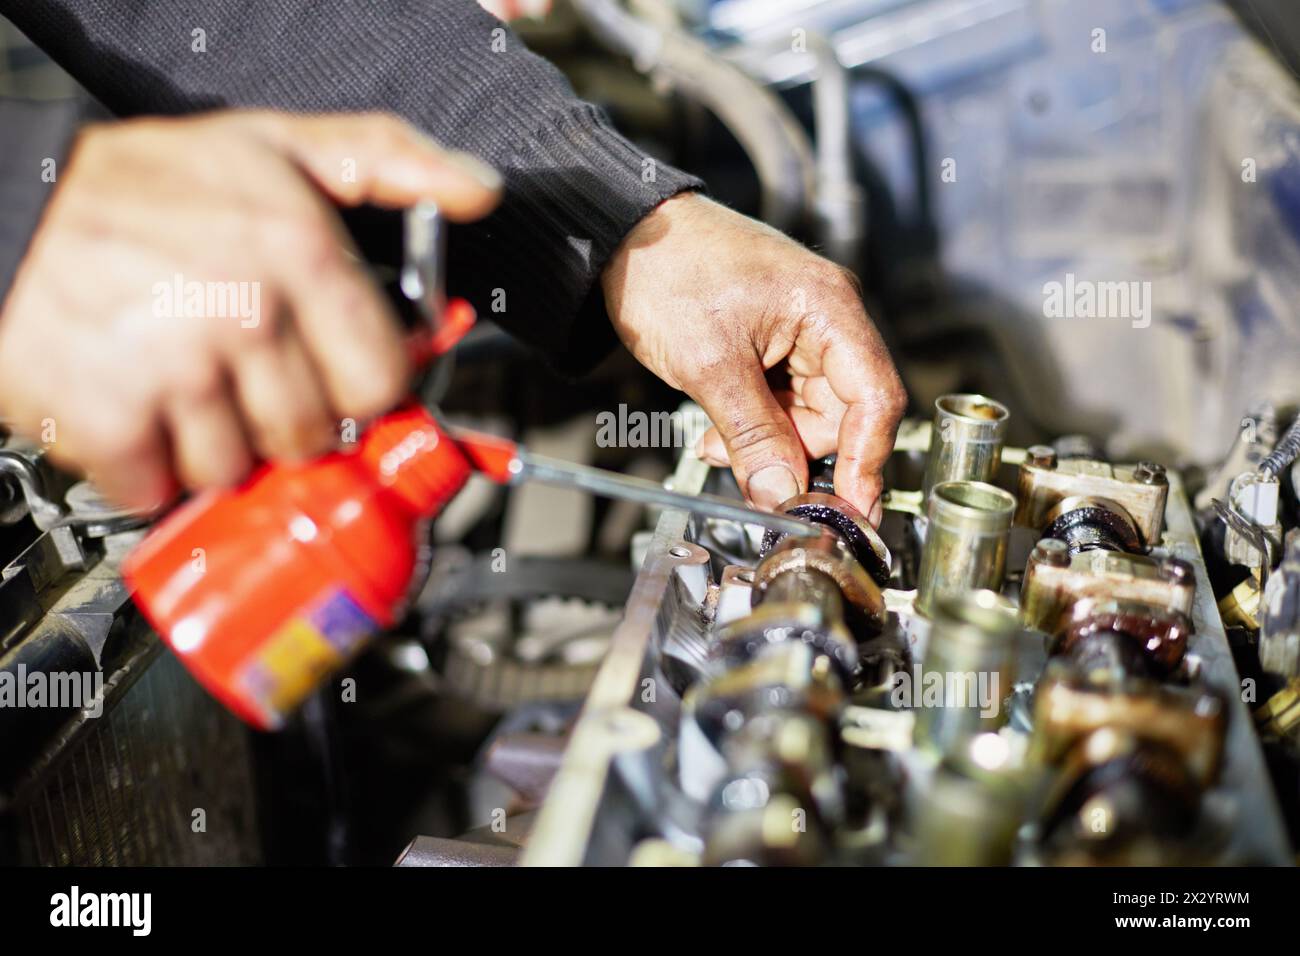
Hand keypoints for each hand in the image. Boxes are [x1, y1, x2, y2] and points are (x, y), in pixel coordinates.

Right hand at [0, 110, 500, 508]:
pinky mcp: (107, 416)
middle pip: (313, 435)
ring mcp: (177, 371)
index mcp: (301, 253)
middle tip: (247, 375)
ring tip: (186, 386)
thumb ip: (389, 162)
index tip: (334, 378)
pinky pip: (159, 488)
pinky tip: (140, 411)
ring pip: (239, 469)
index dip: (359, 388)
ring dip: (215, 445)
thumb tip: (476, 190)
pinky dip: (146, 467)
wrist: (7, 193)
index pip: (382, 382)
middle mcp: (247, 315)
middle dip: (287, 418)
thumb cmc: (143, 179)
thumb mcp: (278, 142)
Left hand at [601, 193, 905, 522]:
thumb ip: (751, 434)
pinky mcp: (776, 342)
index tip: (851, 509)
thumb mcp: (708, 364)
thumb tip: (781, 494)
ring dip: (768, 442)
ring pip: (809, 414)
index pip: (875, 397)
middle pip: (844, 413)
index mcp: (829, 308)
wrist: (625, 233)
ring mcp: (802, 330)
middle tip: (756, 478)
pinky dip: (753, 424)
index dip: (866, 460)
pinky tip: (718, 427)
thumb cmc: (667, 268)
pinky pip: (781, 401)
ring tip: (716, 441)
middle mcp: (827, 317)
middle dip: (798, 452)